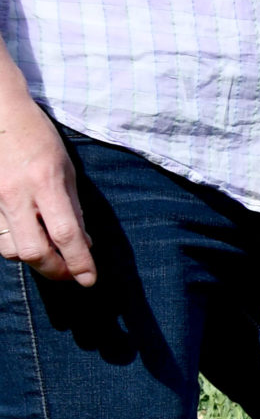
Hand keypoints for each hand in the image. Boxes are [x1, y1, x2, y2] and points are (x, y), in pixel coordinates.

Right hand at [0, 85, 94, 285]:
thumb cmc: (38, 139)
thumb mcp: (66, 170)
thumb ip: (73, 209)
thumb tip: (84, 244)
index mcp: (45, 183)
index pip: (66, 235)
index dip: (80, 263)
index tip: (90, 279)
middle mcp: (15, 195)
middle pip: (33, 252)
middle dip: (56, 270)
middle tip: (71, 273)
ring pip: (11, 250)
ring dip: (34, 259)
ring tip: (52, 254)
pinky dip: (16, 245)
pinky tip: (30, 238)